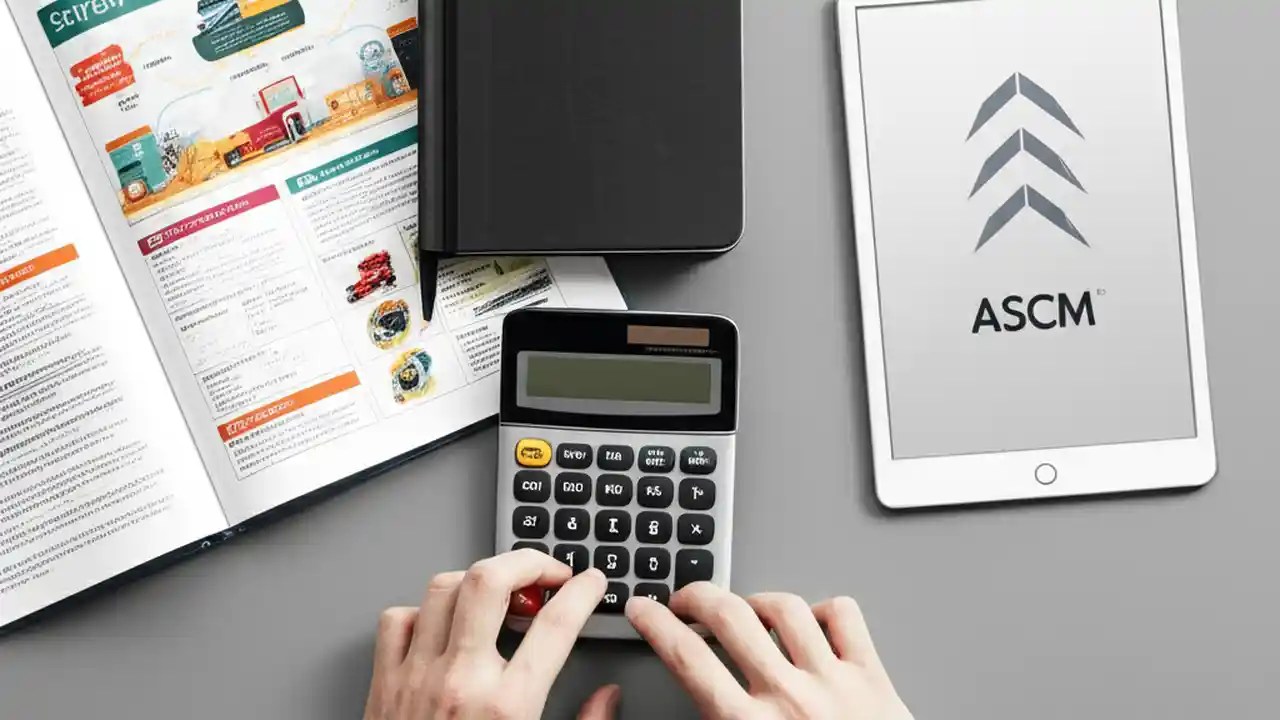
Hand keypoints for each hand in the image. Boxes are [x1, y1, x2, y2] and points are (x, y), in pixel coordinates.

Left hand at [364, 549, 620, 719]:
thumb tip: (607, 700)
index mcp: (507, 707)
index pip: (557, 623)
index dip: (583, 592)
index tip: (591, 584)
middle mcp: (460, 683)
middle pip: (491, 581)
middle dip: (527, 560)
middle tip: (547, 570)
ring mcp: (416, 678)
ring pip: (442, 588)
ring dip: (476, 580)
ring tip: (500, 593)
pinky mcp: (383, 685)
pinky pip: (397, 621)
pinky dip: (422, 611)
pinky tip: (444, 625)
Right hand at [627, 584, 911, 719]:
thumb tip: (693, 704)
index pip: (687, 658)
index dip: (655, 624)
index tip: (643, 609)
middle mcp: (789, 697)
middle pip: (730, 617)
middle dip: (697, 595)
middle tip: (685, 599)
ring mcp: (834, 682)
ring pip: (785, 607)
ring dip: (756, 600)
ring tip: (745, 608)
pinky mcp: (873, 678)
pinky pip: (845, 616)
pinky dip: (824, 610)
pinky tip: (810, 623)